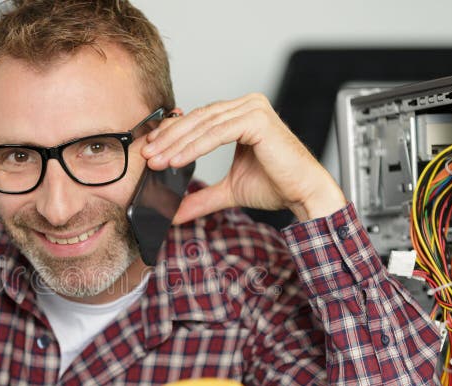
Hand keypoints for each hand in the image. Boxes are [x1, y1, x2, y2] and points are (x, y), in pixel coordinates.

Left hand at [141, 93, 346, 222]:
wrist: (304, 195)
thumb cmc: (276, 186)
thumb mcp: (228, 191)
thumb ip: (201, 196)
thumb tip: (175, 212)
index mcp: (241, 114)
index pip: (199, 120)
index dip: (172, 134)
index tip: (151, 150)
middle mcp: (248, 105)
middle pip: (198, 119)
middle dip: (169, 138)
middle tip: (147, 155)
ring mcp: (254, 109)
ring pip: (204, 125)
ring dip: (177, 144)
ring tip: (157, 160)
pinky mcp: (258, 120)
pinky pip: (217, 133)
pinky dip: (195, 147)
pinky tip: (177, 160)